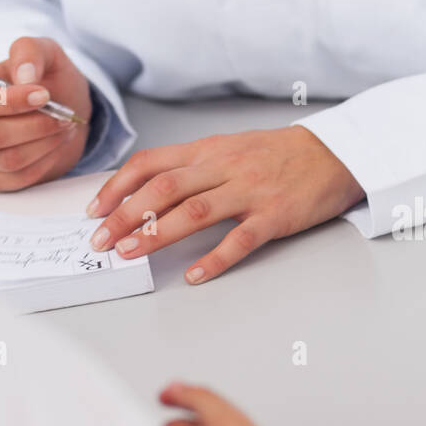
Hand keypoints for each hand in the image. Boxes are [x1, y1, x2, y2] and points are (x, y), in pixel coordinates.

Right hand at [0, 36, 91, 190]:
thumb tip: (24, 76)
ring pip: (7, 160)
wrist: (63, 111)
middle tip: (65, 117)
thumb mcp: (46, 53)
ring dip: (44, 145)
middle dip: (35, 127)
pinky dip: (43, 164)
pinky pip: (16, 180)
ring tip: (65, 129)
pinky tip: (55, 146)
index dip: (11, 102)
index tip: (44, 95)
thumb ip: (29, 52)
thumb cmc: (48, 79)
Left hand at [86, 125, 365, 282]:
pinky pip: (240, 239)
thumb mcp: (228, 148)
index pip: (150, 163)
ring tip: (131, 255)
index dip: (117, 187)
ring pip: (193, 211)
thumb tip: (145, 191)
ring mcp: (249, 191)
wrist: (331, 154)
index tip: (94, 211)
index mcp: (207, 150)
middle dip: (125, 215)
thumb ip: (190, 167)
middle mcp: (223, 166)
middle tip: (101, 242)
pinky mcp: (274, 216)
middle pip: (163, 188)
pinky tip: (196, 276)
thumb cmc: (275, 155)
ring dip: (157, 234)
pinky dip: (215, 259)